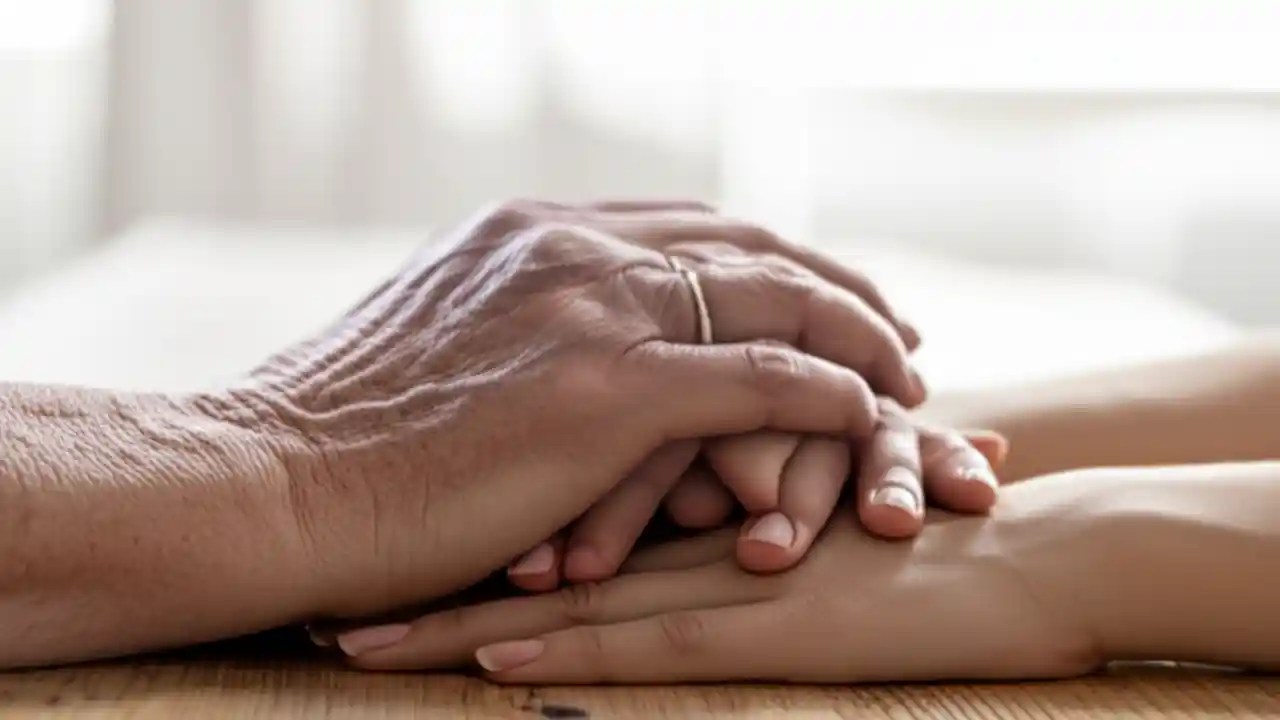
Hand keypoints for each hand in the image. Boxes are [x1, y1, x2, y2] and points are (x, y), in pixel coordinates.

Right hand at [212, 200, 924, 619]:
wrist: (274, 480)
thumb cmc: (345, 436)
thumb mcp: (438, 339)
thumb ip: (514, 318)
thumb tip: (558, 341)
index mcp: (532, 231)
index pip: (690, 227)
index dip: (769, 261)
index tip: (818, 295)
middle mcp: (571, 247)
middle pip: (749, 246)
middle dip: (836, 285)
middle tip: (895, 328)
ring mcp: (590, 308)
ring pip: (773, 300)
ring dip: (856, 335)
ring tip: (907, 375)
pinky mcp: (606, 389)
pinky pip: (761, 376)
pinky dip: (830, 390)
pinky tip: (874, 409)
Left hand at [336, 484, 1099, 682]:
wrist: (1033, 547)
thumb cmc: (919, 525)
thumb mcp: (806, 495)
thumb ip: (728, 487)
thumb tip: (671, 506)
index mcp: (693, 467)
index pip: (552, 477)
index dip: (463, 502)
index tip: (367, 522)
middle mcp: (689, 506)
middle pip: (527, 523)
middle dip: (426, 552)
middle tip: (324, 581)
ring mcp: (719, 563)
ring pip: (563, 580)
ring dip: (460, 609)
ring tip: (358, 637)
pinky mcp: (762, 617)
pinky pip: (641, 632)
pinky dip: (561, 649)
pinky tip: (492, 660)